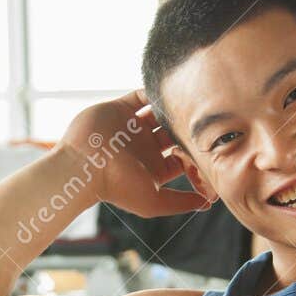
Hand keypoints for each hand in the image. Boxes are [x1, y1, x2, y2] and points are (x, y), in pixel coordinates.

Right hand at [61, 90, 211, 217]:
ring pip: (160, 113)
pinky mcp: (120, 108)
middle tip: (205, 118)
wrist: (84, 165)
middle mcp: (145, 147)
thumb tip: (208, 203)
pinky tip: (169, 92)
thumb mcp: (154, 201)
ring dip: (173, 108)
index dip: (196, 151)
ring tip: (189, 101)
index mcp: (154, 168)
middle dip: (187, 127)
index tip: (211, 145)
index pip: (183, 157)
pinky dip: (154, 92)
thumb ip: (181, 202)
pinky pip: (141, 95)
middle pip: (174, 133)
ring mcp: (132, 127)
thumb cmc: (117, 186)